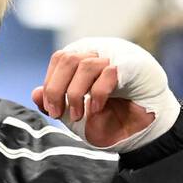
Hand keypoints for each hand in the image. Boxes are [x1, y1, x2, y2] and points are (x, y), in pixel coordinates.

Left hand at [31, 36, 178, 152]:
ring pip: (85, 64)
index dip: (50, 85)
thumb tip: (35, 93)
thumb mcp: (77, 115)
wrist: (147, 131)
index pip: (60, 59)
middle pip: (68, 58)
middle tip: (59, 114)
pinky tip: (97, 109)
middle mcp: (101, 51)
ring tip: (79, 115)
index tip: (52, 110)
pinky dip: (97, 93)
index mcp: (86, 58)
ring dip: (76, 94)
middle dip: (57, 89)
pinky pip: (109, 72)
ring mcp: (118, 55)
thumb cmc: (114, 120)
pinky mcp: (134, 65)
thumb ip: (57, 103)